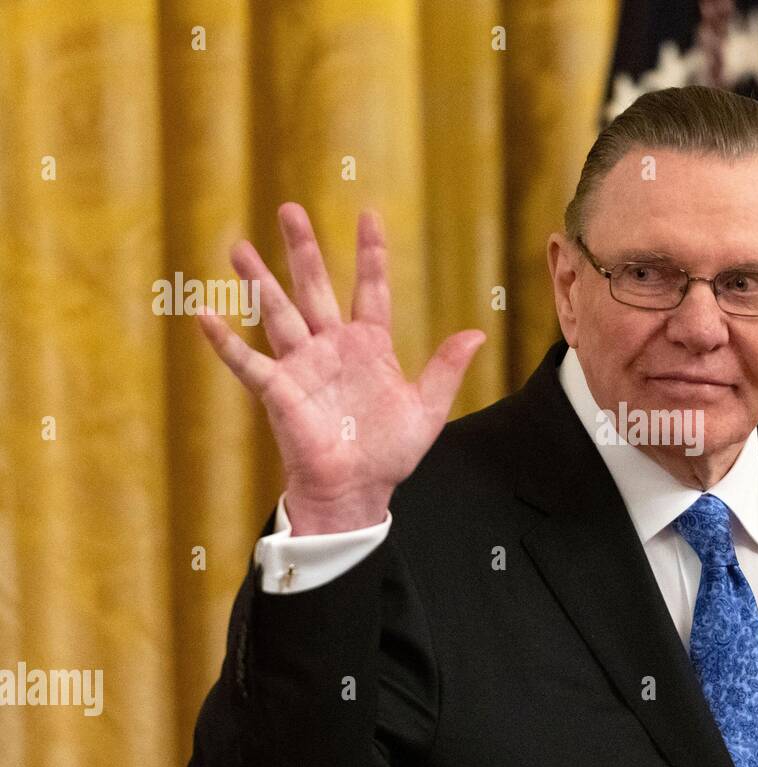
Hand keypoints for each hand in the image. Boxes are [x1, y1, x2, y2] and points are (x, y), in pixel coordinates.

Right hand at [197, 202, 484, 534]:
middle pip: (315, 287)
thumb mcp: (427, 409)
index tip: (368, 215)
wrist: (357, 490)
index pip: (371, 288)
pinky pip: (247, 362)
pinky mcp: (279, 390)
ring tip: (239, 245)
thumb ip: (446, 369)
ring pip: (278, 312)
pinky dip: (224, 340)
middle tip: (289, 208)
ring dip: (259, 280)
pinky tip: (204, 313)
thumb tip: (476, 333)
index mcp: (370, 346)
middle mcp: (332, 347)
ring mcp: (303, 366)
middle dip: (302, 249)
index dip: (370, 253)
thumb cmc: (389, 453)